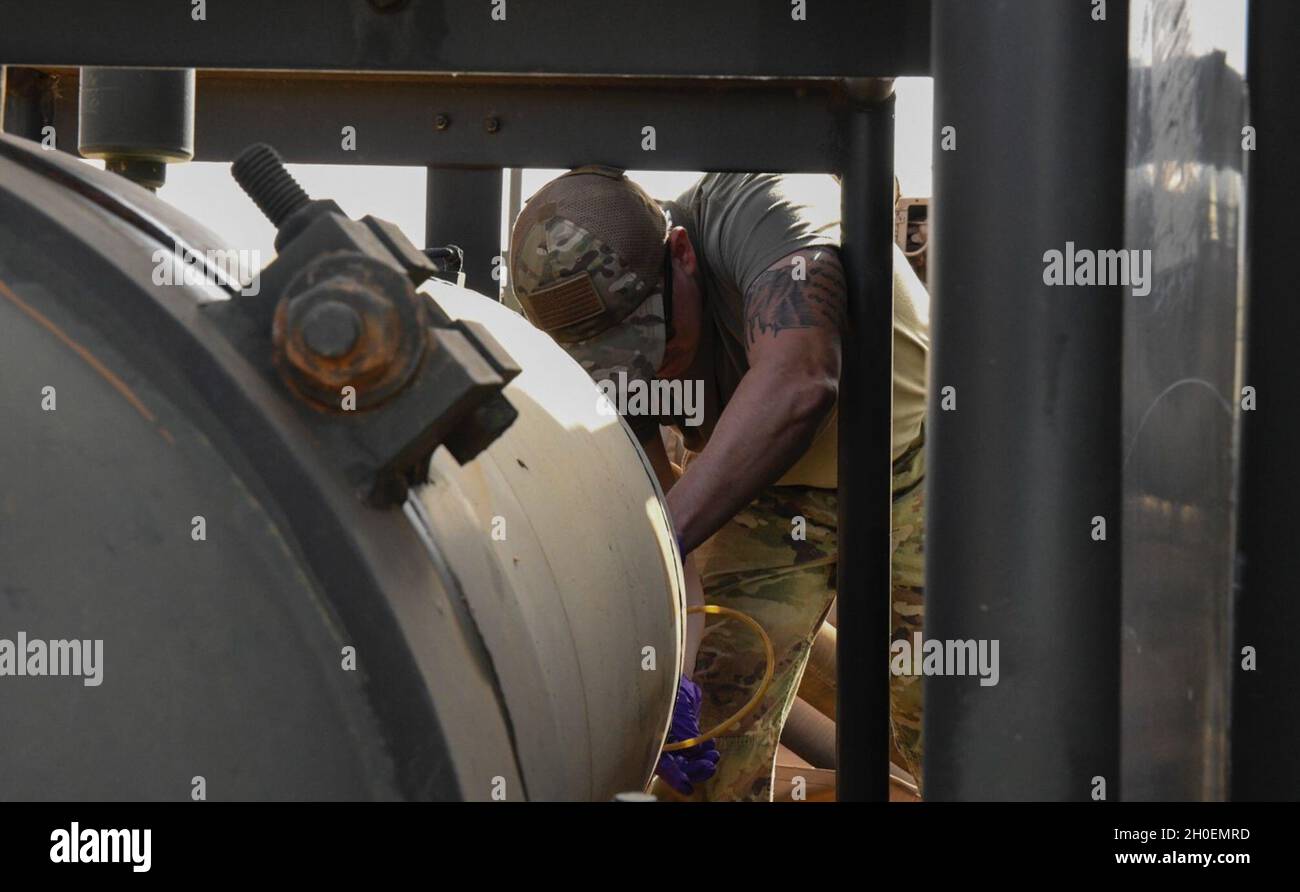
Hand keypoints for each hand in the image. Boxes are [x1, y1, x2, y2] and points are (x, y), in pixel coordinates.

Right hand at [654, 676, 719, 794]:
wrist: (672, 672)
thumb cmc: (670, 686)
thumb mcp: (679, 705)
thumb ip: (685, 728)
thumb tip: (696, 750)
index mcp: (651, 736)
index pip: (662, 764)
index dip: (674, 778)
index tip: (687, 788)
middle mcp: (658, 741)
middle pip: (675, 766)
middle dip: (694, 769)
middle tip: (710, 765)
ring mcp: (670, 739)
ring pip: (685, 761)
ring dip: (700, 762)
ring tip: (714, 756)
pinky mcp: (680, 735)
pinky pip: (691, 751)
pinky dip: (702, 753)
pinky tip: (711, 748)